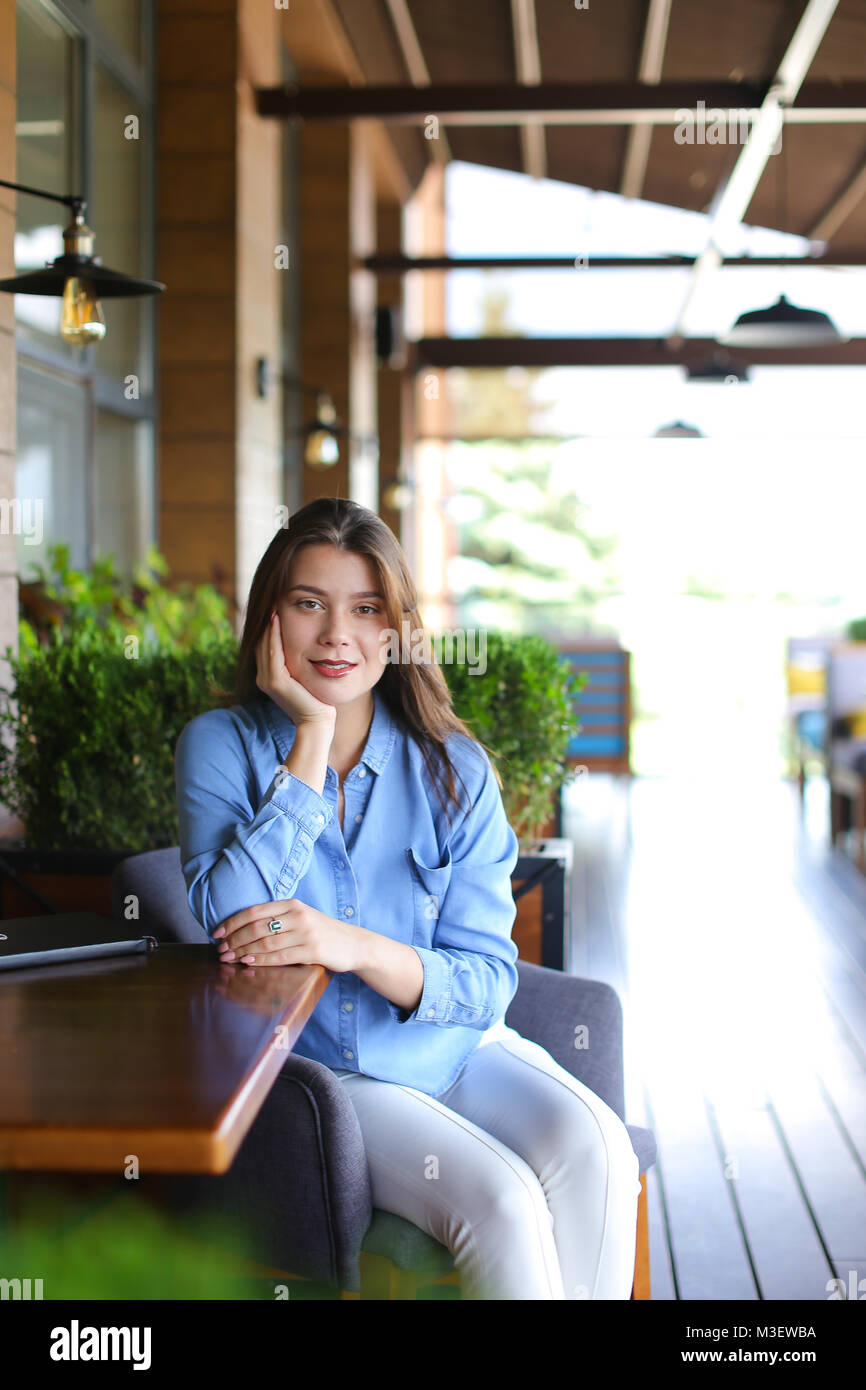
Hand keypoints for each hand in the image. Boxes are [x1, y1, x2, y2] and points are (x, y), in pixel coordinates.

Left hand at [212, 898, 364, 972]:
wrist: (354, 944)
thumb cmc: (321, 932)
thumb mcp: (301, 918)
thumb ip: (277, 919)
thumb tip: (242, 930)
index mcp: (292, 904)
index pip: (254, 911)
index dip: (232, 922)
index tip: (217, 933)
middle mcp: (298, 915)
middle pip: (256, 927)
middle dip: (234, 939)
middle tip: (220, 951)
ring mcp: (306, 933)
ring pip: (266, 942)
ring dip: (243, 951)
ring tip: (229, 958)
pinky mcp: (313, 951)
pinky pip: (280, 956)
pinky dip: (261, 960)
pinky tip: (249, 962)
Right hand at [255, 612, 336, 727]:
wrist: (317, 722)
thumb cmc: (316, 701)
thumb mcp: (304, 678)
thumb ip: (298, 665)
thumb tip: (307, 647)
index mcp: (268, 677)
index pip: (265, 647)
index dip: (267, 627)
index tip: (275, 608)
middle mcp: (263, 678)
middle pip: (261, 643)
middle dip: (265, 622)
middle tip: (271, 599)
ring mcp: (266, 680)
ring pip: (264, 645)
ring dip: (268, 624)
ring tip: (273, 604)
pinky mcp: (275, 681)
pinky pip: (272, 652)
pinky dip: (273, 634)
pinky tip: (277, 619)